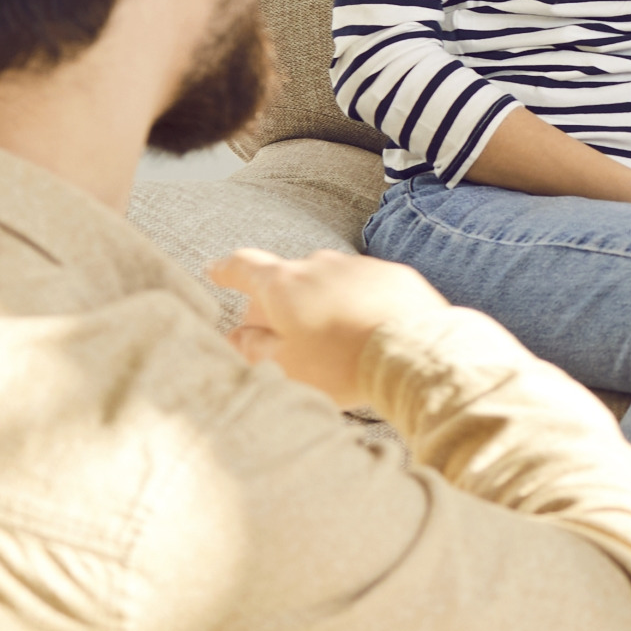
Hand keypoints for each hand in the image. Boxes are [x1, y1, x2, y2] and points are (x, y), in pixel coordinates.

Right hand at [208, 248, 450, 406]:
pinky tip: (365, 333)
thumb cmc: (342, 366)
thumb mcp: (285, 367)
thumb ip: (255, 348)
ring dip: (322, 304)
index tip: (215, 270)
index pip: (244, 267)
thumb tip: (238, 337)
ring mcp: (358, 266)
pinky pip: (365, 288)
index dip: (226, 270)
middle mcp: (319, 264)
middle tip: (279, 335)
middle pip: (288, 280)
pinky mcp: (393, 274)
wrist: (415, 354)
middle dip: (279, 303)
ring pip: (328, 283)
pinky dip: (358, 305)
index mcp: (284, 285)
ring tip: (331, 341)